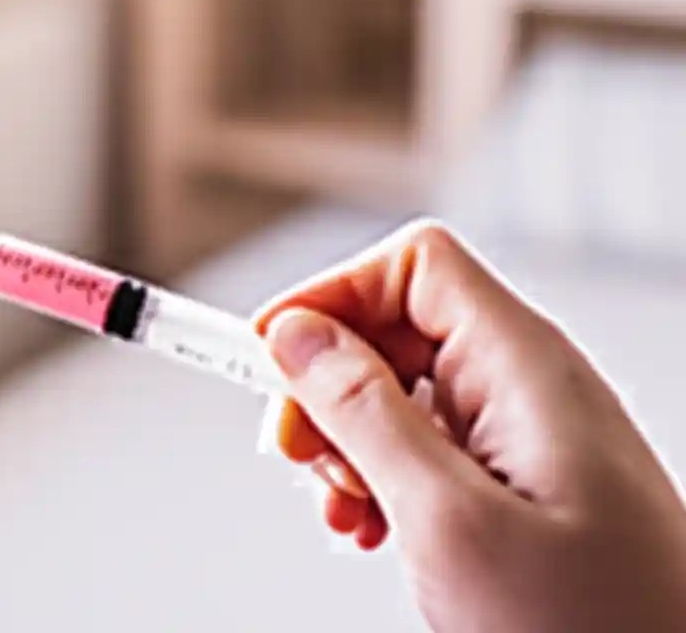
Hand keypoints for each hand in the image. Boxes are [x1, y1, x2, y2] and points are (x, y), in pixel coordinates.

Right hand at [255, 222, 685, 632]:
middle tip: (299, 451)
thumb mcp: (448, 519)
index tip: (271, 355)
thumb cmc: (592, 627)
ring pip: (402, 391)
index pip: (413, 266)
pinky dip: (380, 476)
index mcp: (523, 368)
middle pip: (397, 326)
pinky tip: (372, 524)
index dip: (332, 296)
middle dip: (330, 383)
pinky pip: (427, 446)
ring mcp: (524, 435)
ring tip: (345, 505)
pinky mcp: (518, 482)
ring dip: (349, 440)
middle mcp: (526, 386)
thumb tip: (298, 337)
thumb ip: (366, 414)